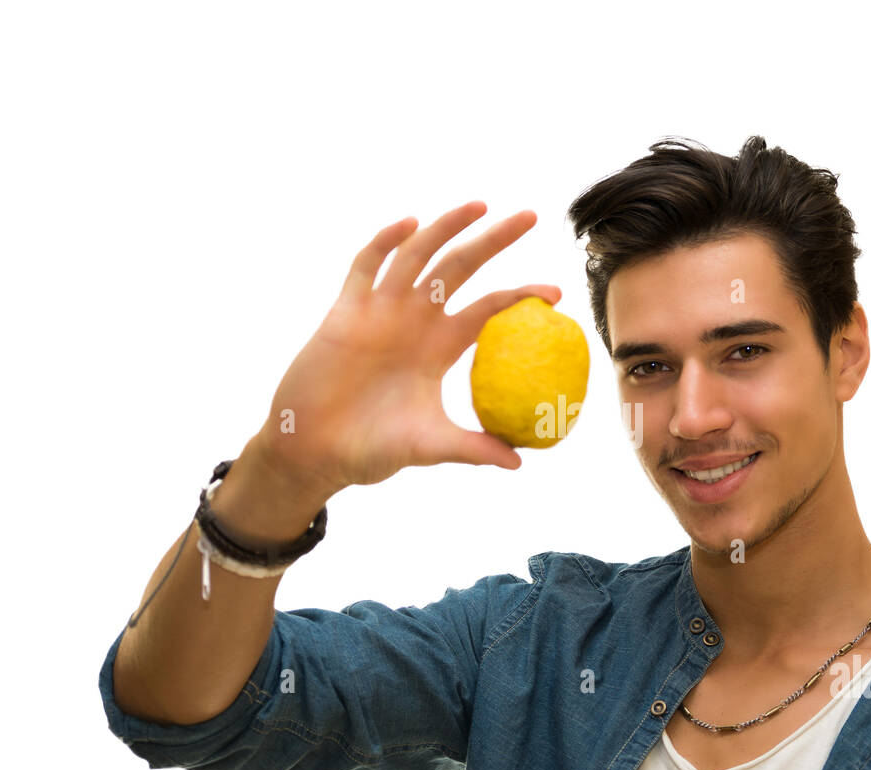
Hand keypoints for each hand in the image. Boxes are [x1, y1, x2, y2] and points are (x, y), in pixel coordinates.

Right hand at [251, 202, 560, 496]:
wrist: (314, 451)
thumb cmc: (371, 450)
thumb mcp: (429, 447)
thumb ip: (472, 448)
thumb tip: (519, 462)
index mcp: (440, 348)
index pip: (487, 310)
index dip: (520, 296)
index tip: (556, 293)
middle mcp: (415, 321)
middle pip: (461, 266)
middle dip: (495, 240)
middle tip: (531, 215)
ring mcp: (380, 311)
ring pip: (417, 255)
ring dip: (446, 227)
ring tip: (480, 205)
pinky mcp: (345, 311)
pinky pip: (365, 267)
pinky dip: (384, 243)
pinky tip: (409, 224)